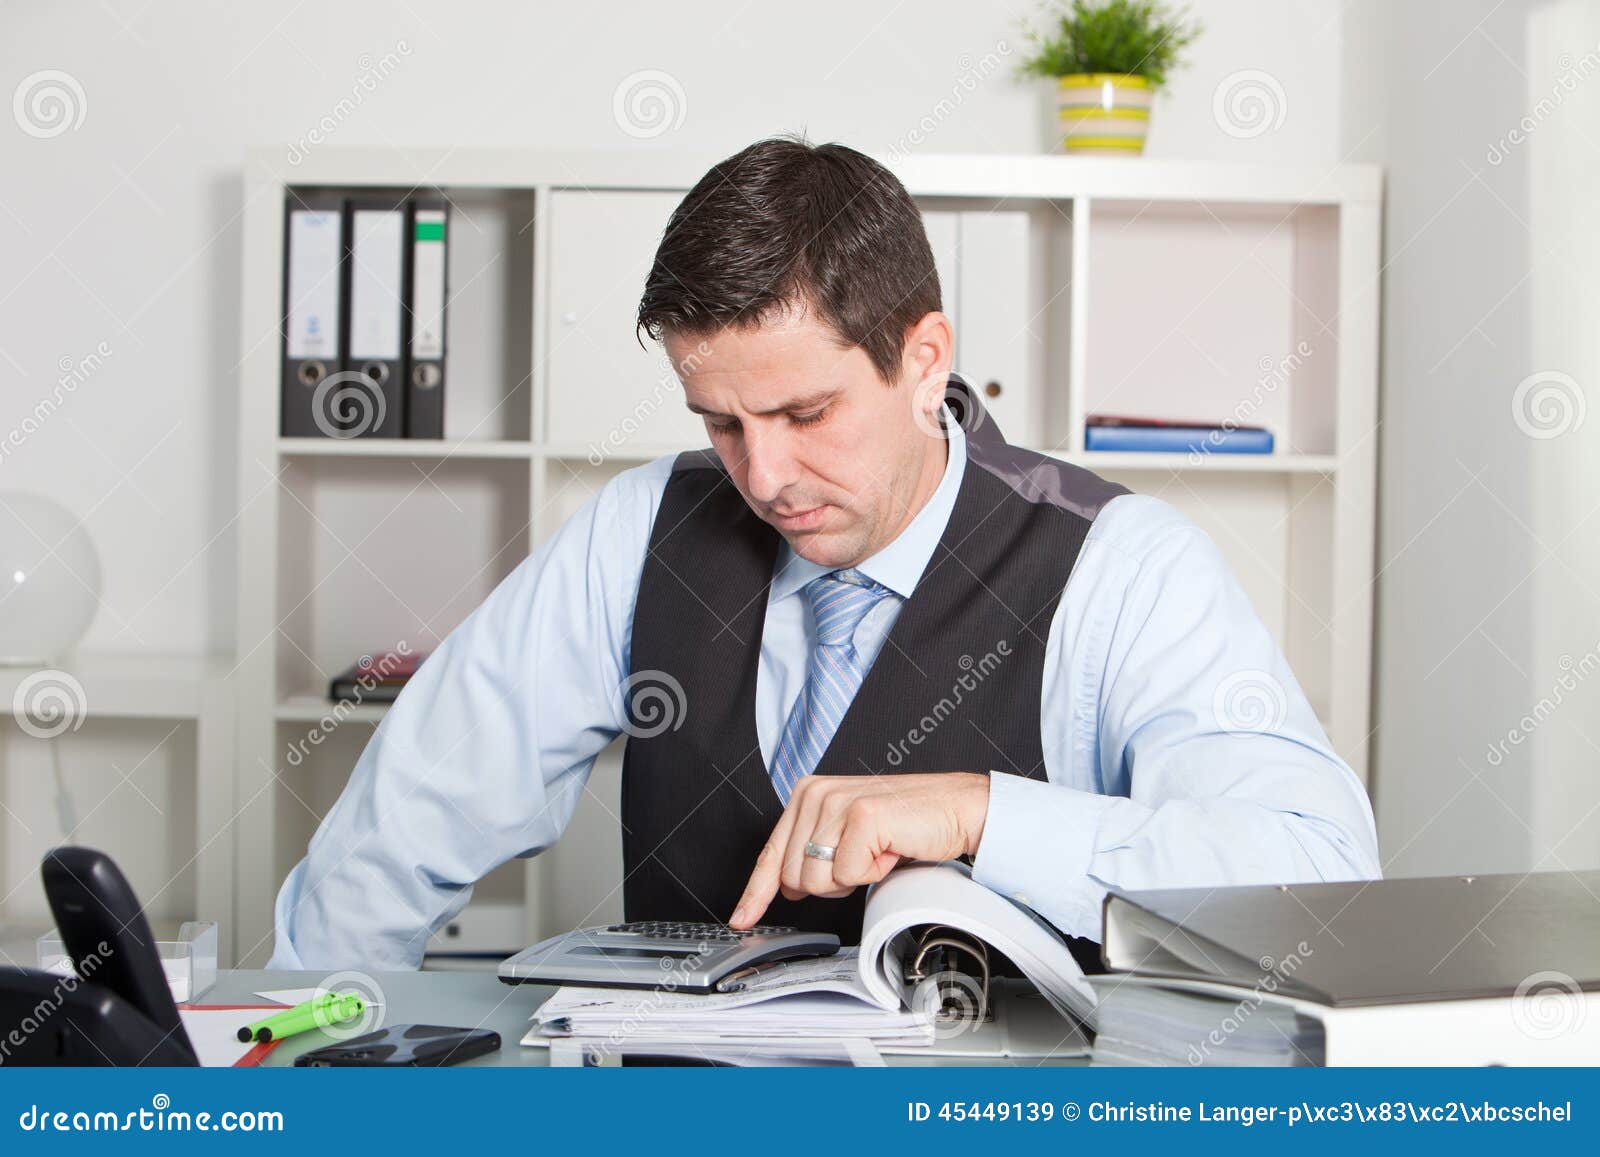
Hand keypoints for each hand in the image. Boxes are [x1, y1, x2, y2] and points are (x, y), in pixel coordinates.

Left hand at [728, 772, 990, 927]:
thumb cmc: (908, 823)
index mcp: (807, 794)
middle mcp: (816, 793)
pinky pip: (848, 875)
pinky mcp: (861, 817)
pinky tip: (889, 849)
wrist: (957, 809)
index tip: (742, 918)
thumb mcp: (848, 836)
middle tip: (863, 859)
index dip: (755, 894)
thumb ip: (812, 855)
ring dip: (854, 878)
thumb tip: (785, 887)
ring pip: (818, 880)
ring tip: (877, 851)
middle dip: (830, 884)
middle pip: (794, 876)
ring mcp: (837, 802)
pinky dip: (874, 873)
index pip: (770, 854)